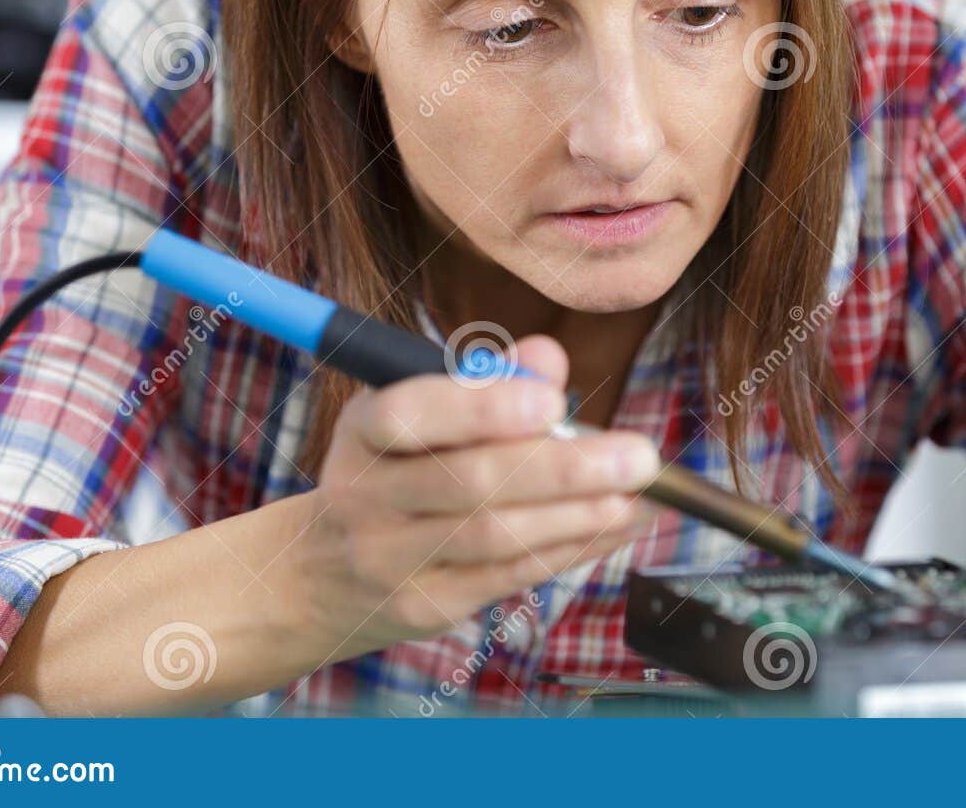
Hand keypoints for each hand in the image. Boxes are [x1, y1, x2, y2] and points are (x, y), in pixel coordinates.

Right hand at [298, 335, 660, 658]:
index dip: (482, 407)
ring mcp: (394, 560)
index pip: (411, 415)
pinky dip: (574, 547)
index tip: (552, 401)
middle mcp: (368, 496)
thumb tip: (546, 359)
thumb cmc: (393, 471)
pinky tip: (620, 525)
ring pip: (496, 538)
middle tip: (639, 456)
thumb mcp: (417, 414)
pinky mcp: (428, 606)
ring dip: (581, 515)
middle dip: (563, 468)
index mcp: (365, 431)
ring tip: (645, 496)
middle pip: (470, 483)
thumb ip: (484, 381)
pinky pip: (512, 575)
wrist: (320, 575)